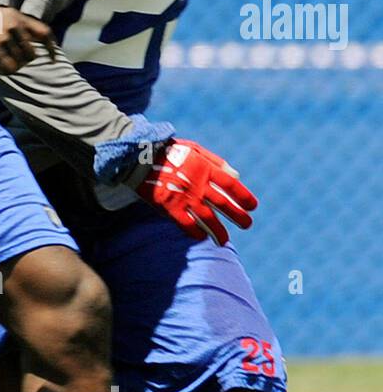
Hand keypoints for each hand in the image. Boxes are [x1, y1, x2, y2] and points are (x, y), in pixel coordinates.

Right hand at [0, 5, 55, 74]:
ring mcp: (3, 36)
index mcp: (16, 16)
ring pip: (19, 63)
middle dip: (21, 61)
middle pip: (31, 54)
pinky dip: (3, 70)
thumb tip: (28, 47)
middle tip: (6, 59)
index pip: (43, 32)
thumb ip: (14, 27)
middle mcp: (13, 24)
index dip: (51, 47)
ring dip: (9, 65)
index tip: (53, 58)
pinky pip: (8, 68)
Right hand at [135, 138, 257, 244]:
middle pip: (223, 204)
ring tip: (225, 241)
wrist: (139, 158)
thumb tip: (237, 175)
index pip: (231, 185)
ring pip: (207, 218)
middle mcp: (198, 184)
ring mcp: (184, 197)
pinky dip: (196, 232)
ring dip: (218, 231)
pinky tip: (202, 237)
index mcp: (204, 168)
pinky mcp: (169, 207)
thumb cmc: (168, 152)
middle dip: (237, 216)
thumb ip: (216, 162)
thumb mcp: (194, 150)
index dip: (243, 196)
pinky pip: (187, 224)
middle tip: (247, 225)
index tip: (253, 207)